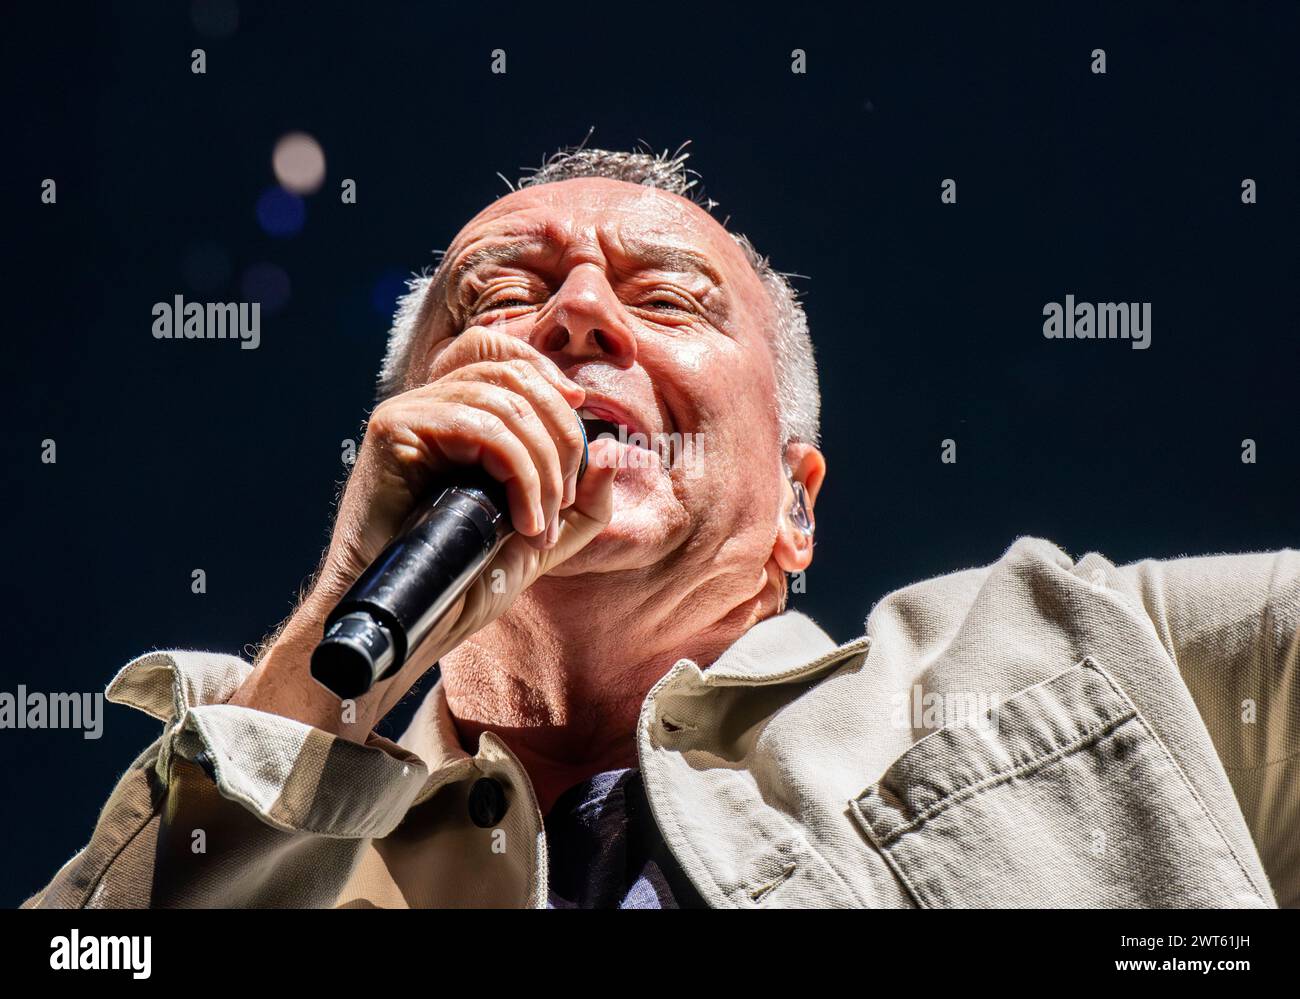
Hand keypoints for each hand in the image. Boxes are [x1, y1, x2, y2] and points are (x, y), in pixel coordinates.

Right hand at [229, 327, 617, 738]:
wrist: (407, 623)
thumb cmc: (463, 582)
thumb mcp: (542, 540)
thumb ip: (583, 504)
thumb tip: (610, 452)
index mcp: (461, 417)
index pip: (508, 360)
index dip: (551, 378)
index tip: (583, 425)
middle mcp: (432, 405)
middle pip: (516, 378)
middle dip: (561, 439)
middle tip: (563, 503)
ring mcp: (411, 413)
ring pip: (505, 404)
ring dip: (542, 467)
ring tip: (541, 524)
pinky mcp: (393, 430)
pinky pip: (479, 427)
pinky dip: (517, 473)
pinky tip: (521, 521)